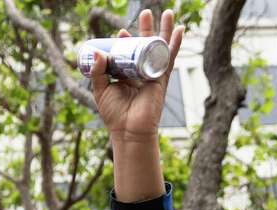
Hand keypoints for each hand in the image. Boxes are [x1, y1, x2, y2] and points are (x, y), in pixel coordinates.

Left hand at [88, 9, 183, 145]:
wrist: (128, 130)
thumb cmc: (114, 114)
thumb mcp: (101, 89)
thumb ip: (98, 71)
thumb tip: (97, 52)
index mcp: (127, 74)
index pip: (128, 52)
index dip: (126, 41)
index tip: (120, 33)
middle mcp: (141, 72)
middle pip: (145, 45)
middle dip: (146, 28)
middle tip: (145, 12)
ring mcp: (152, 75)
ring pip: (159, 48)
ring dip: (164, 30)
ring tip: (165, 12)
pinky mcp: (161, 80)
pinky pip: (170, 59)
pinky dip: (175, 44)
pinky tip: (179, 30)